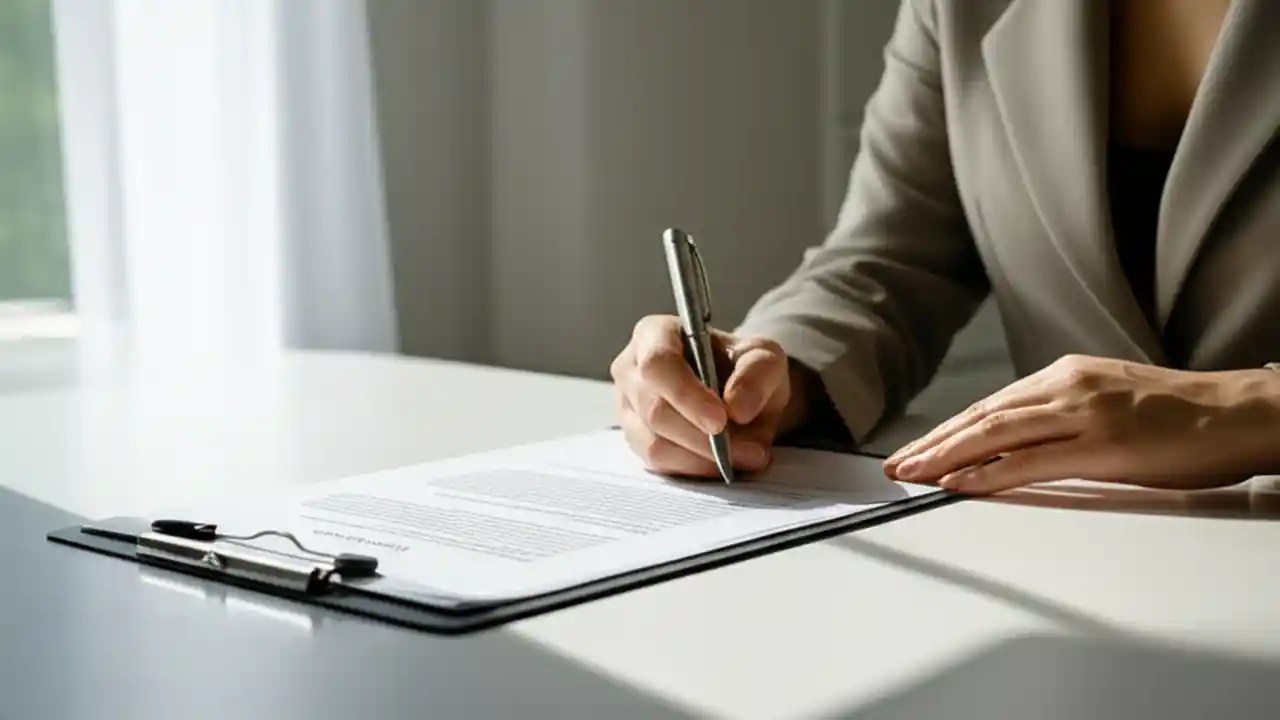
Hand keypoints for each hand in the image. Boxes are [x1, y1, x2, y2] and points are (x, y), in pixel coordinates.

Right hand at [611, 315, 800, 476]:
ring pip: (654, 443)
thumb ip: (757, 374)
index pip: (658, 363)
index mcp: (655, 334)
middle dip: (702, 436)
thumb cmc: (743, 367)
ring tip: (747, 457)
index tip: (720, 420)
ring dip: (703, 458)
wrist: (739, 394)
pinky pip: (660, 463)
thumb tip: (736, 407)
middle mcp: (632, 369)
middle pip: (655, 410)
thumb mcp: (765, 358)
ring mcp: (629, 408)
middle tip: (750, 450)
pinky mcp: (636, 440)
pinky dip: (696, 468)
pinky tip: (724, 463)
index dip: (686, 395)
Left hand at [883, 354, 1279, 493]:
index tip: (914, 450)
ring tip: (911, 473)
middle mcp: (1065, 387)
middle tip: (895, 465)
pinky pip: (1031, 460)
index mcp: (1064, 376)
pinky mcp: (1102, 444)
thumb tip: (1016, 442)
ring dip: (945, 455)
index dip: (945, 430)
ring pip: (995, 433)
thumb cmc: (1179, 415)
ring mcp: (1082, 413)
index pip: (988, 405)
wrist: (1237, 412)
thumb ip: (1059, 416)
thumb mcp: (1105, 403)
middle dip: (932, 443)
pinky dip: (988, 472)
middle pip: (980, 416)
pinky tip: (959, 483)